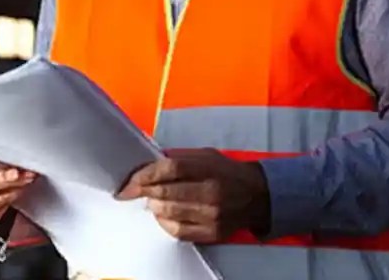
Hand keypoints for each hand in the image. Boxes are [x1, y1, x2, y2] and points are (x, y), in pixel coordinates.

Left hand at [116, 148, 269, 242]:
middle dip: (143, 190)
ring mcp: (212, 215)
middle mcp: (211, 192)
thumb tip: (149, 160)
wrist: (256, 196)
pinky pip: (178, 231)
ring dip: (154, 205)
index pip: (170, 168)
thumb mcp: (206, 155)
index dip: (146, 173)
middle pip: (166, 191)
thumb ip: (179, 157)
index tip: (131, 179)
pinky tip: (163, 214)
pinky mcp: (212, 233)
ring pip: (169, 212)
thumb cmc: (227, 172)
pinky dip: (164, 223)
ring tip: (152, 199)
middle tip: (133, 190)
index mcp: (209, 168)